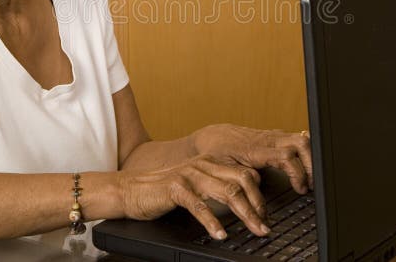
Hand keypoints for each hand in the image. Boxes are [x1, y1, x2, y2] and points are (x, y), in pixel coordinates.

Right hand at [117, 154, 268, 239]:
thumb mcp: (195, 186)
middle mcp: (204, 164)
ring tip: (255, 231)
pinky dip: (213, 222)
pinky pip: (200, 206)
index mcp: (211, 162)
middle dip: (258, 206)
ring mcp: (190, 174)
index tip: (266, 216)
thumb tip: (245, 201)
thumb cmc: (163, 191)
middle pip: (242, 181)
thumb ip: (216, 187)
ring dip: (246, 215)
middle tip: (266, 226)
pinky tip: (221, 234)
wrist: (130, 190)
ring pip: (228, 192)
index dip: (260, 196)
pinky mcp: (176, 187)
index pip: (246, 173)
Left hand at [192, 124, 312, 193]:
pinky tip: (305, 168)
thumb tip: (259, 200)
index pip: (286, 155)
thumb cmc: (216, 153)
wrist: (211, 136)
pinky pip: (296, 140)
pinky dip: (304, 154)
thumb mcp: (225, 171)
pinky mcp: (274, 137)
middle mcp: (268, 139)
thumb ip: (243, 182)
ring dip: (310, 158)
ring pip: (301, 139)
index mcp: (256, 149)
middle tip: (312, 185)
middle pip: (301, 143)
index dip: (298, 173)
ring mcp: (272, 136)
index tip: (300, 188)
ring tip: (310, 180)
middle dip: (311, 164)